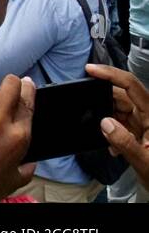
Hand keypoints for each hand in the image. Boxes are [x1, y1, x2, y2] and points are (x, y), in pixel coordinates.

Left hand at [0, 75, 35, 202]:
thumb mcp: (18, 178)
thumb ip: (27, 165)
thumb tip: (30, 161)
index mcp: (19, 136)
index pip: (27, 101)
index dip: (28, 88)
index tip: (27, 82)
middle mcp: (0, 123)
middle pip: (8, 86)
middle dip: (12, 83)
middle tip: (13, 87)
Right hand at [86, 64, 148, 187]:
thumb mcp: (144, 162)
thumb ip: (125, 142)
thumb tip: (105, 123)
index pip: (131, 85)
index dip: (110, 74)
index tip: (90, 70)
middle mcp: (148, 114)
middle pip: (121, 96)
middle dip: (103, 103)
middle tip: (91, 115)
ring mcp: (143, 122)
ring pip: (118, 109)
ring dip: (108, 121)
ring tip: (110, 142)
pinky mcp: (138, 130)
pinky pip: (120, 122)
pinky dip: (112, 131)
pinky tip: (114, 148)